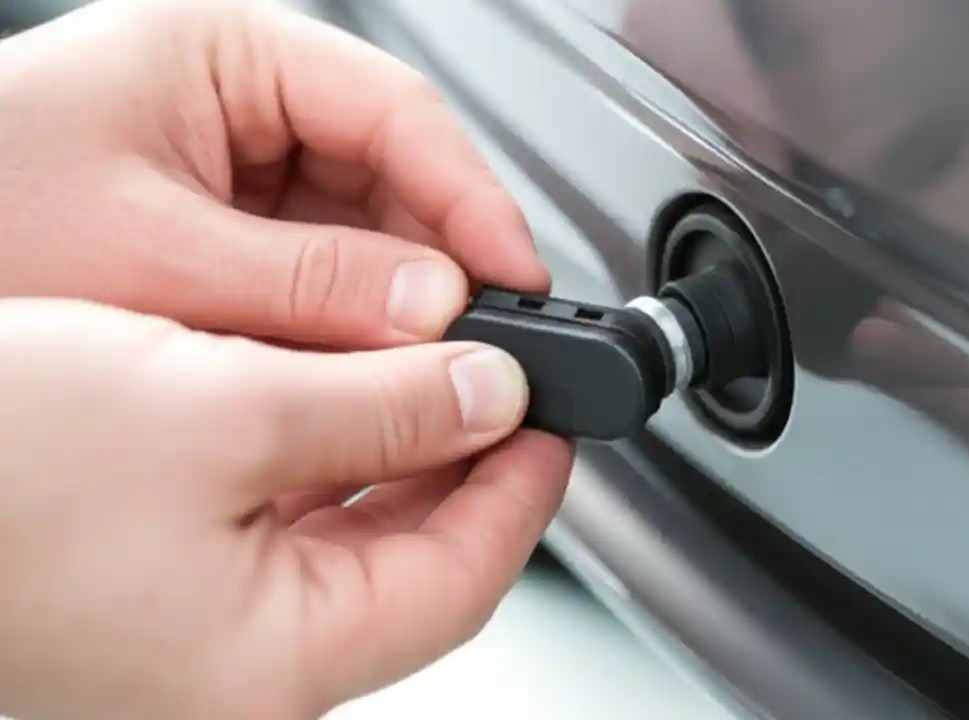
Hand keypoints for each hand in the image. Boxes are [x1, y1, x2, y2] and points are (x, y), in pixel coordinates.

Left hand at [0, 0, 546, 346]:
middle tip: (476, 335)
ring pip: (363, 224)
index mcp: (221, 49)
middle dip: (437, 256)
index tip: (513, 274)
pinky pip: (320, 263)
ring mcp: (235, 160)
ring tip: (417, 359)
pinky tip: (359, 358)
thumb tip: (436, 307)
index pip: (394, 109)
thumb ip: (306, 283)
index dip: (470, 195)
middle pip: (389, 168)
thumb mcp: (152, 253)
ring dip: (394, 294)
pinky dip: (346, 317)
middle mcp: (237, 97)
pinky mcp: (226, 223)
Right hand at [0, 298, 571, 718]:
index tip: (553, 415)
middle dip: (464, 466)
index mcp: (272, 665)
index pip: (465, 580)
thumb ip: (378, 408)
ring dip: (394, 458)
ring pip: (347, 547)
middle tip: (498, 381)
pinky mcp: (160, 598)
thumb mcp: (218, 410)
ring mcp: (197, 642)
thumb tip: (488, 397)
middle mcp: (239, 674)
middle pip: (411, 567)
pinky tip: (326, 401)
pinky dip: (320, 467)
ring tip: (425, 373)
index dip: (524, 489)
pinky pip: (278, 536)